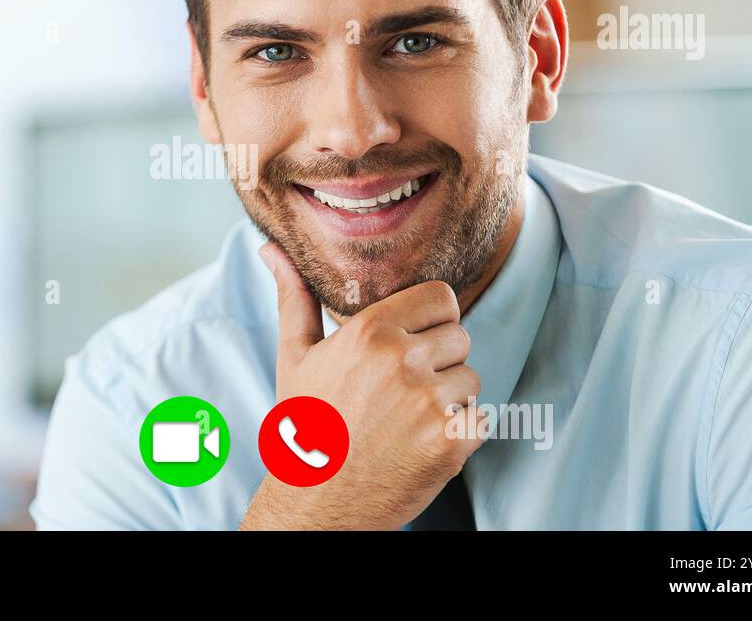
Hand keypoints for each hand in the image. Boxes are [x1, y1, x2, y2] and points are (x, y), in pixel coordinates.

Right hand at [241, 243, 486, 529]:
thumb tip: (271, 248)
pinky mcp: (452, 441)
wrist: (317, 503)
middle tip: (402, 390)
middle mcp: (401, 361)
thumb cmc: (305, 425)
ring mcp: (430, 403)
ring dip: (449, 398)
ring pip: (471, 379)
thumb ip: (294, 297)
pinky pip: (480, 418)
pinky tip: (419, 443)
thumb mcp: (295, 357)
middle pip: (460, 335)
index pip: (441, 297)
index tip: (410, 342)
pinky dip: (458, 433)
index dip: (430, 320)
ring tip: (407, 419)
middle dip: (439, 359)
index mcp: (368, 332)